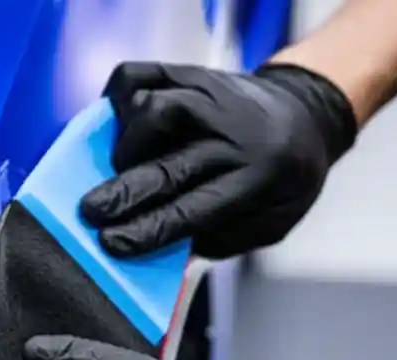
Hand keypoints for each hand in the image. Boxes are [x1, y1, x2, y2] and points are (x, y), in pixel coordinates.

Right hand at [80, 62, 356, 258]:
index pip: (194, 209)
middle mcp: (236, 133)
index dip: (149, 229)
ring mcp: (211, 95)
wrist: (307, 114)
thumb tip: (165, 249)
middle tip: (89, 211)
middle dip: (124, 192)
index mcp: (261, 177)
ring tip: (118, 164)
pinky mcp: (190, 72)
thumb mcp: (273, 222)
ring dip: (128, 144)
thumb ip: (223, 239)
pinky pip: (141, 76)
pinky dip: (120, 97)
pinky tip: (120, 122)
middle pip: (169, 165)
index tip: (112, 244)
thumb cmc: (284, 179)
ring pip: (155, 109)